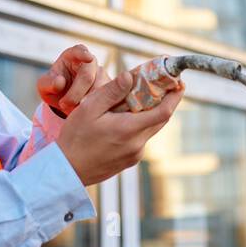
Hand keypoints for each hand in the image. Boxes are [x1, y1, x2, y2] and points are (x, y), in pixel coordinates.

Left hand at [37, 44, 108, 115]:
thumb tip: (59, 82)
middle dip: (75, 93)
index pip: (79, 50)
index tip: (88, 58)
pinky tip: (86, 113)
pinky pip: (106, 99)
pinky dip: (95, 107)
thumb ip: (48, 83)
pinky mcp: (108, 90)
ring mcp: (101, 75)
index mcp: (73, 56)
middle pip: (88, 76)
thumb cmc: (53, 87)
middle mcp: (90, 63)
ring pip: (99, 88)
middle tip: (64, 104)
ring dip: (85, 102)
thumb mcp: (44, 86)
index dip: (84, 54)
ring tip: (71, 110)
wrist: (63, 100)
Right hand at [56, 70, 184, 186]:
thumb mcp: (89, 109)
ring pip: (150, 129)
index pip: (164, 112)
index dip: (174, 96)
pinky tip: (122, 117)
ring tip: (136, 97)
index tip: (179, 82)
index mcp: (129, 130)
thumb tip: (130, 76)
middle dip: (164, 100)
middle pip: (160, 120)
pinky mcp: (129, 160)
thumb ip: (111, 92)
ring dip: (149, 112)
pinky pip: (140, 138)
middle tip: (162, 84)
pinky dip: (138, 124)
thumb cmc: (74, 138)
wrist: (66, 170)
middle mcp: (137, 145)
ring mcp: (134, 155)